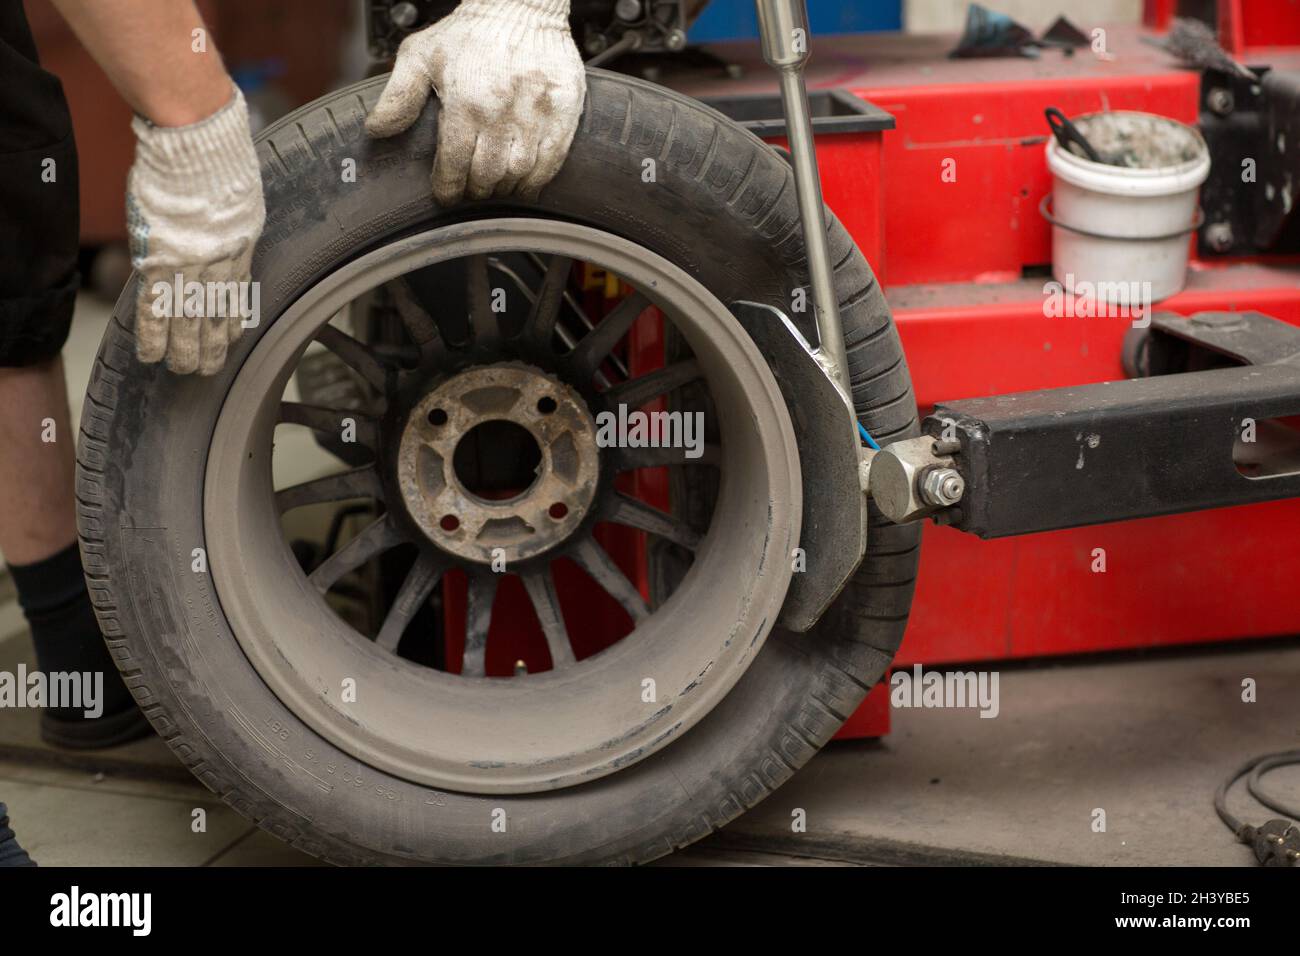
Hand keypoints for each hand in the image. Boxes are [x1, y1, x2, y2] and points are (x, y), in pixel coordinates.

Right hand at [127, 85, 264, 374]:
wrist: (197, 145)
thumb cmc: (217, 157)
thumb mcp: (242, 195)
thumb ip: (235, 221)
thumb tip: (233, 232)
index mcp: (241, 246)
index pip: (237, 295)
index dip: (231, 321)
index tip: (230, 339)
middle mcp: (219, 263)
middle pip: (215, 316)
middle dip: (210, 348)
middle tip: (206, 371)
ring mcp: (190, 264)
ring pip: (189, 321)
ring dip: (185, 350)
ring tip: (183, 371)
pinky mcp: (159, 260)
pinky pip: (156, 308)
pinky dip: (154, 334)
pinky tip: (152, 355)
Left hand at [366, 0, 585, 204]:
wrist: (520, 6)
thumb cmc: (471, 31)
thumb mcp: (422, 55)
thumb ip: (399, 96)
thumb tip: (377, 129)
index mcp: (466, 101)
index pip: (455, 164)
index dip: (448, 188)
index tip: (446, 194)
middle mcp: (502, 112)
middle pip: (488, 175)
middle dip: (476, 190)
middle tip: (470, 189)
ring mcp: (537, 114)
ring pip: (519, 173)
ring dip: (504, 187)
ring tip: (495, 185)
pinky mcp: (564, 113)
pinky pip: (552, 161)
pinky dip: (537, 179)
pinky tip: (525, 181)